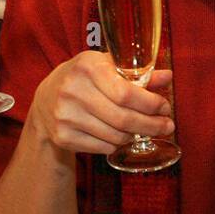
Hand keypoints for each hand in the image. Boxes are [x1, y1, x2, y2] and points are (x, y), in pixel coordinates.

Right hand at [28, 51, 174, 155]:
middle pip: (123, 119)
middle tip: (167, 126)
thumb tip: (167, 78)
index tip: (165, 108)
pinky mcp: (63, 137)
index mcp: (88, 67)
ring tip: (142, 129)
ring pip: (115, 136)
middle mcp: (73, 91)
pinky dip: (118, 144)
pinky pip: (103, 147)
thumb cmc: (85, 78)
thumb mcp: (107, 67)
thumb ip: (138, 74)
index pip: (126, 93)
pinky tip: (121, 136)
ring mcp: (66, 116)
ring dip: (135, 136)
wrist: (46, 97)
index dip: (151, 104)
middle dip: (151, 125)